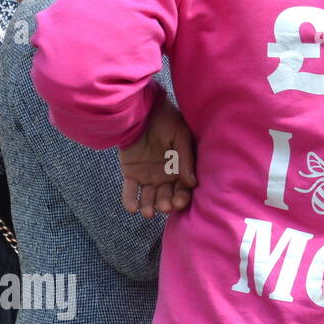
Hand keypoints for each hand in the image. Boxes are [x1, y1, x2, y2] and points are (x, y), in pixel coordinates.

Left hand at [119, 101, 197, 217]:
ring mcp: (148, 176)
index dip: (182, 197)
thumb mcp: (181, 137)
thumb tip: (193, 183)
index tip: (179, 202)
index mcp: (181, 168)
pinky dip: (130, 201)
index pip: (183, 188)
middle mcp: (166, 176)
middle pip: (167, 196)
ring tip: (148, 212)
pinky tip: (132, 209)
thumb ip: (186, 159)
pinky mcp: (131, 174)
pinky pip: (130, 191)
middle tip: (164, 207)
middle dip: (166, 203)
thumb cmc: (167, 121)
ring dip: (149, 206)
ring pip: (149, 197)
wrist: (141, 112)